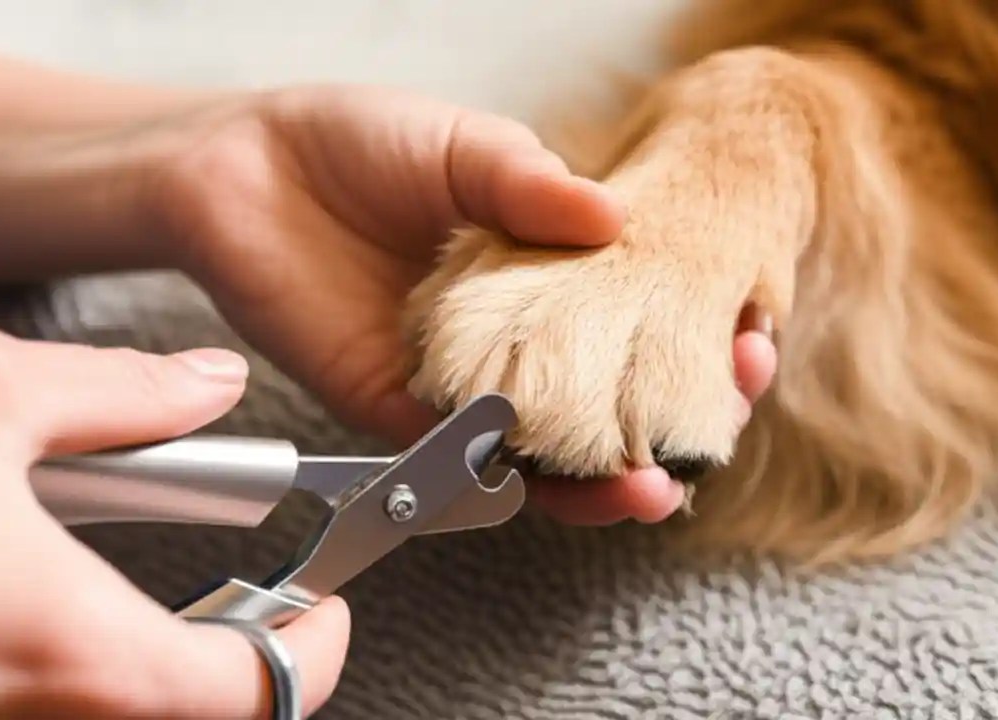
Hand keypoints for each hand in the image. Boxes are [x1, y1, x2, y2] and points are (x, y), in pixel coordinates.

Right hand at [0, 320, 347, 718]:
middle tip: (256, 605)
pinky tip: (45, 610)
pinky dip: (79, 672)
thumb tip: (206, 385)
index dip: (317, 647)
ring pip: (122, 719)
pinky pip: (41, 709)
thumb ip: (120, 393)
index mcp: (73, 653)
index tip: (328, 604)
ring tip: (170, 604)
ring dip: (163, 669)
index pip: (262, 691)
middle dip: (247, 665)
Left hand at [147, 85, 777, 524]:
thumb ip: (528, 182)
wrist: (245, 168)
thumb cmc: (356, 142)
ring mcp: (460, 381)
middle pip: (608, 397)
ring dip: (604, 479)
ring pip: (546, 450)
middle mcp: (515, 336)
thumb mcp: (461, 145)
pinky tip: (554, 485)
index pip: (643, 317)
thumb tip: (614, 218)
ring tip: (654, 488)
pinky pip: (459, 466)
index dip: (701, 335)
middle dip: (673, 420)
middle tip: (723, 422)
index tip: (752, 336)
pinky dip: (509, 483)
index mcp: (547, 268)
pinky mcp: (399, 412)